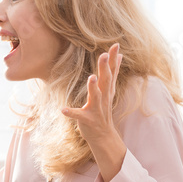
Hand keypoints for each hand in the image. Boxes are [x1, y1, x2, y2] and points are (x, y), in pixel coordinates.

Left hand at [61, 43, 126, 180]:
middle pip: (105, 81)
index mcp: (107, 90)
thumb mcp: (109, 90)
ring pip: (96, 97)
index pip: (112, 72)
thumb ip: (112, 73)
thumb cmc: (103, 110)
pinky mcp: (87, 120)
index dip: (113, 58)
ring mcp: (96, 109)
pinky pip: (79, 116)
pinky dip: (71, 113)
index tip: (115, 44)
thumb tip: (119, 56)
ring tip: (91, 77)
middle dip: (105, 68)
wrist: (103, 136)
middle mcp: (104, 98)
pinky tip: (63, 109)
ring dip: (93, 88)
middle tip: (104, 54)